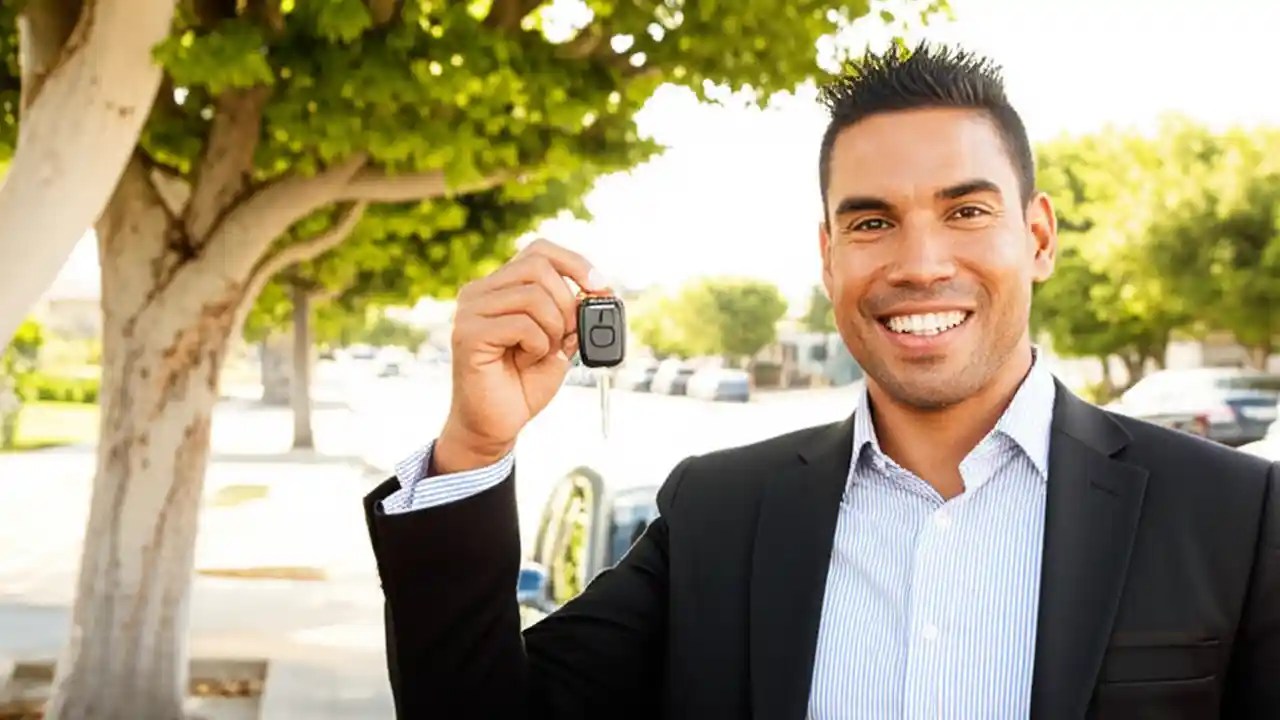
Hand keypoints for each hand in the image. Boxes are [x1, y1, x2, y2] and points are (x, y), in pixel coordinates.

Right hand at [435, 239, 607, 472]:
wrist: (494, 425)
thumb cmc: (522, 383)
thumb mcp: (559, 343)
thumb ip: (572, 316)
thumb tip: (596, 293)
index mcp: (498, 287)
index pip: (539, 251)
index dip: (574, 263)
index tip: (599, 287)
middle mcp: (479, 292)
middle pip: (538, 268)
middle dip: (567, 303)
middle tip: (566, 336)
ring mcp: (470, 311)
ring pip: (533, 296)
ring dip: (553, 329)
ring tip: (541, 352)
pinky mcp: (469, 334)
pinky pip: (522, 324)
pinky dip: (538, 345)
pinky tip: (526, 361)